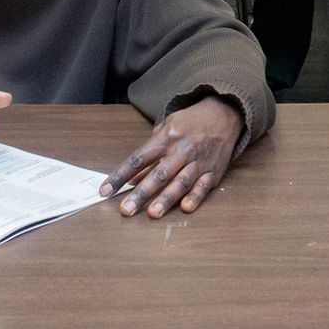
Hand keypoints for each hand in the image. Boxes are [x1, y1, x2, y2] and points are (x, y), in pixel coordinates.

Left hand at [100, 96, 243, 217]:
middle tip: (126, 210)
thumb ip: (149, 155)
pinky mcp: (213, 172)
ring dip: (166, 199)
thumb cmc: (189, 124)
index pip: (137, 159)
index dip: (120, 176)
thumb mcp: (165, 130)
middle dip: (141, 194)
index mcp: (164, 139)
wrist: (223, 114)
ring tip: (153, 213)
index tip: (105, 191)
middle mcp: (180, 151)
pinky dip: (195, 197)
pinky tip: (186, 208)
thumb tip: (133, 179)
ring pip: (180, 182)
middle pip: (158, 174)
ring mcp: (198, 161)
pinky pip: (203, 186)